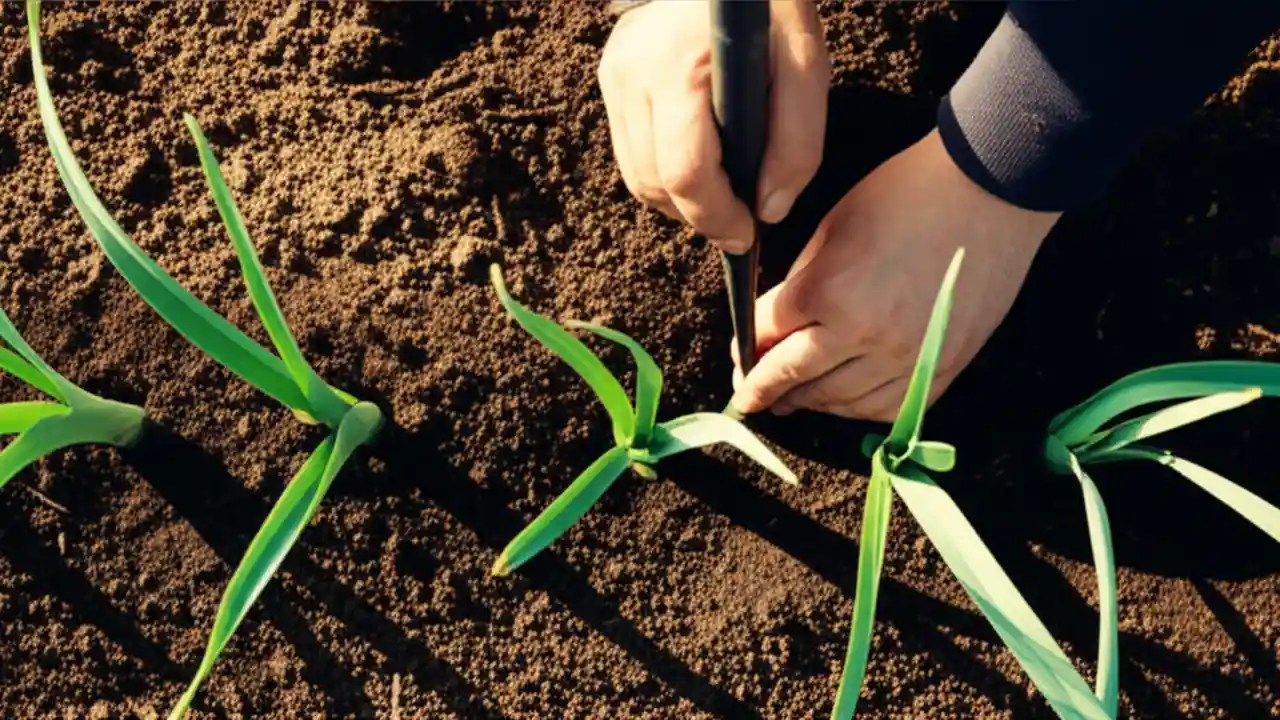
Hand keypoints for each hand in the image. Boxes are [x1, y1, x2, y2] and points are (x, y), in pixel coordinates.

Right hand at [597, 0, 828, 252]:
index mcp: (679, 69)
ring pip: (637, 176)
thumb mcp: (806, 64)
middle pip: (654, 183)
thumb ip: (796, 143)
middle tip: (740, 222)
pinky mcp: (611, 75)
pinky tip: (700, 162)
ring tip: (722, 196)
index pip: (685, 172)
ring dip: (678, 200)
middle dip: (699, 216)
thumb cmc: (771, 6)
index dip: (716, 217)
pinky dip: (663, 172)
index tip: (747, 236)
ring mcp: (615, 75)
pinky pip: (631, 150)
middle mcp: (632, 74)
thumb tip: (770, 210)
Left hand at [729, 129, 1061, 420]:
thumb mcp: (832, 230)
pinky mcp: (942, 367)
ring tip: (794, 400)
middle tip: (752, 397)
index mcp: (828, 291)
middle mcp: (864, 334)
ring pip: (840, 402)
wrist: (989, 190)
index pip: (768, 336)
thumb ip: (800, 285)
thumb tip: (774, 327)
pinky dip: (860, 410)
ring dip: (810, 402)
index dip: (748, 350)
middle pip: (797, 379)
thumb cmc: (906, 195)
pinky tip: (845, 401)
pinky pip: (890, 409)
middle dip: (768, 389)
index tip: (739, 362)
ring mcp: (907, 357)